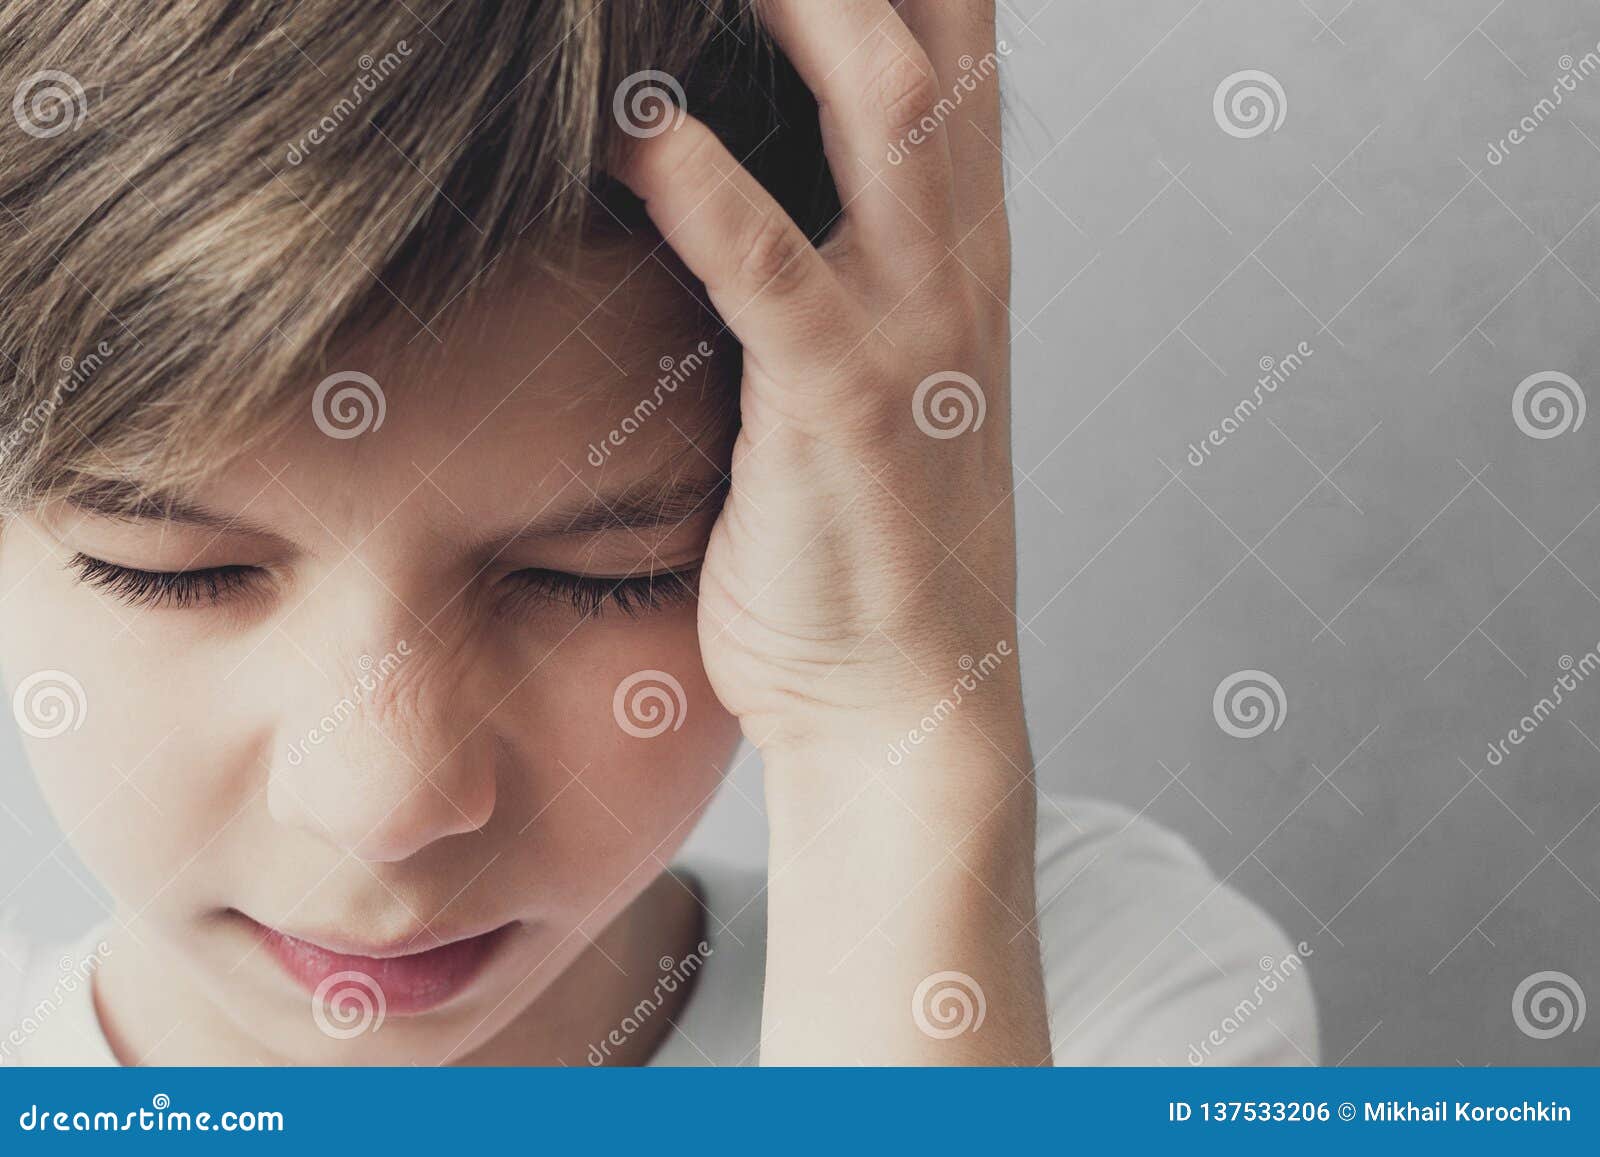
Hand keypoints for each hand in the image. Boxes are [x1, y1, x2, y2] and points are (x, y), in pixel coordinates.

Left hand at [620, 0, 1048, 1065]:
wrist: (902, 698)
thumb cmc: (855, 531)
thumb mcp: (861, 365)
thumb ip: (818, 252)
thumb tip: (710, 157)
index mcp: (955, 239)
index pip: (951, 37)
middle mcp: (956, 259)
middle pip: (932, 31)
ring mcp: (915, 332)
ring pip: (883, 108)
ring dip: (795, 3)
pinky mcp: (848, 415)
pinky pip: (777, 274)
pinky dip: (703, 192)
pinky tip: (629, 129)